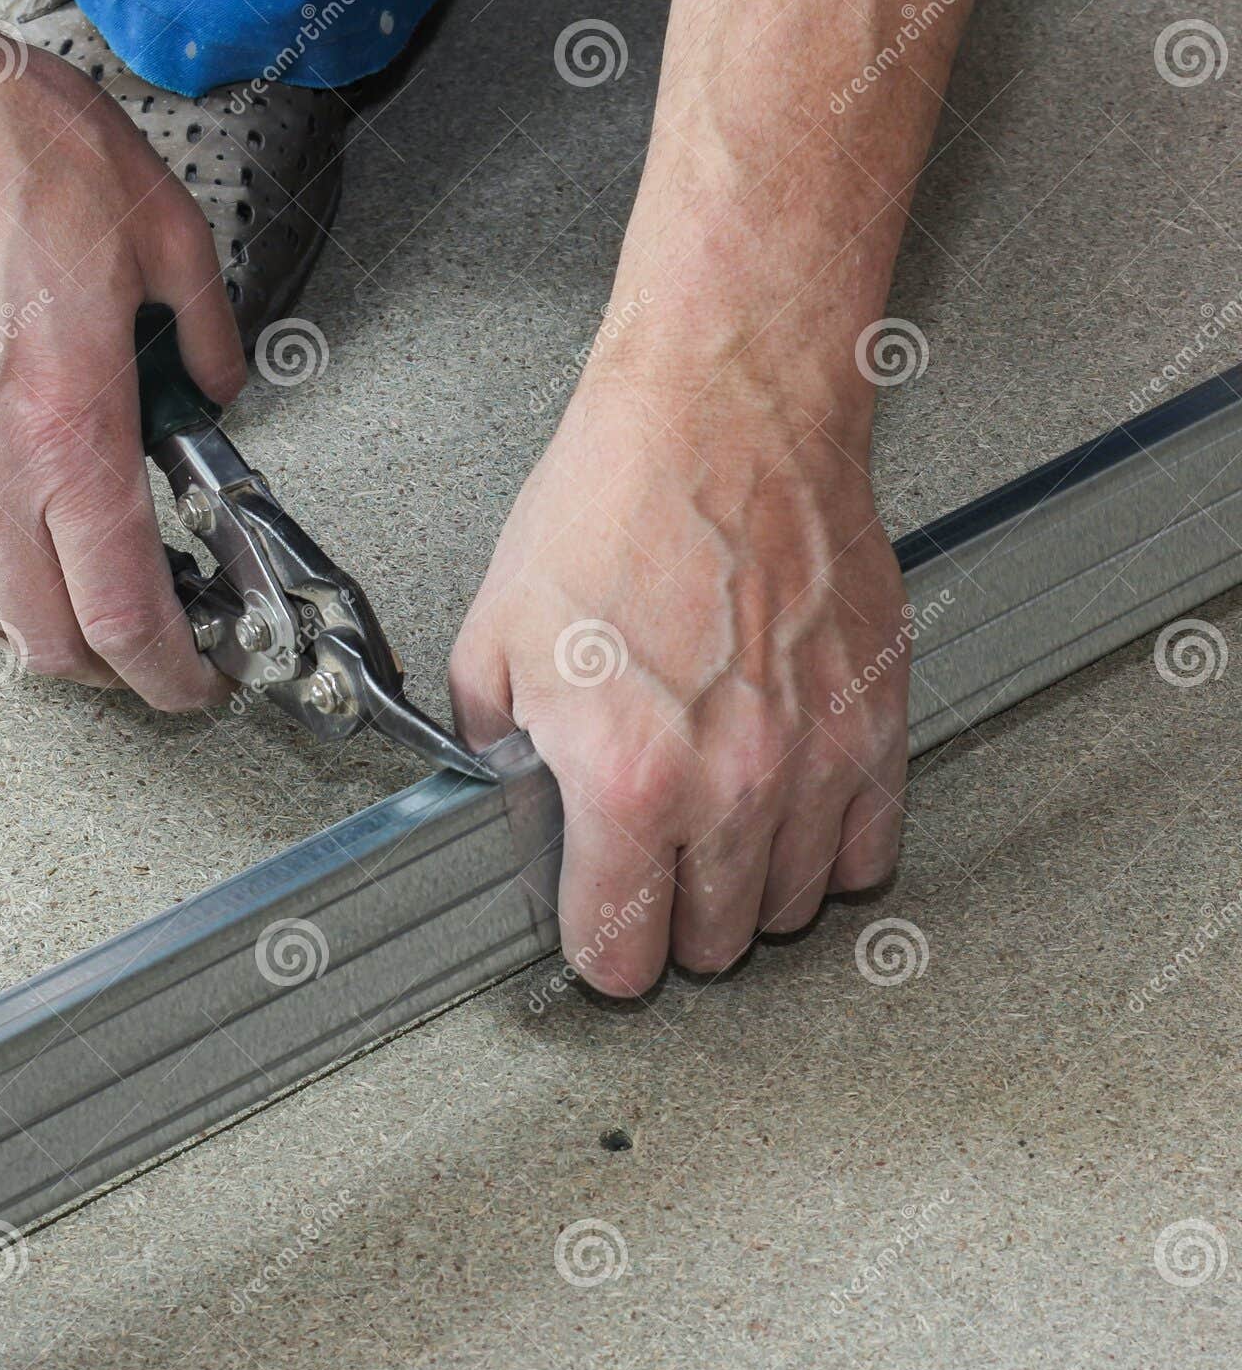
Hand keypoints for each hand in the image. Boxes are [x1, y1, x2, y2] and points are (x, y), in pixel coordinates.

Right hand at [0, 0, 243, 705]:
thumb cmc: (1, 141)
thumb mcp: (164, 228)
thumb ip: (206, 331)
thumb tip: (217, 386)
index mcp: (75, 430)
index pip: (126, 614)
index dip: (172, 677)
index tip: (200, 684)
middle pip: (54, 642)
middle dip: (121, 675)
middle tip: (163, 654)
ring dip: (45, 644)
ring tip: (92, 621)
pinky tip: (11, 565)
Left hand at [449, 366, 908, 995]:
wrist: (722, 414)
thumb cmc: (616, 503)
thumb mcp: (494, 638)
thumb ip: (495, 753)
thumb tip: (512, 807)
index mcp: (625, 780)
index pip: (620, 949)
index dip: (600, 956)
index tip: (600, 943)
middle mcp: (730, 786)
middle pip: (709, 944)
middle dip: (668, 928)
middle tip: (649, 883)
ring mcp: (816, 760)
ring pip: (788, 908)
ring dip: (744, 896)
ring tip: (712, 846)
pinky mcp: (875, 722)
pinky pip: (868, 850)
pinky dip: (827, 856)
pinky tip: (789, 821)